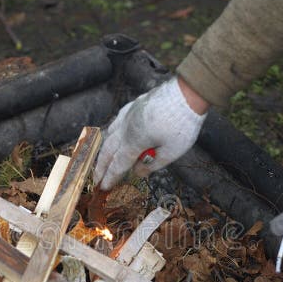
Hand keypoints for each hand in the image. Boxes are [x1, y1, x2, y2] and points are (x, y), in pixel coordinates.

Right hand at [93, 77, 207, 189]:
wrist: (186, 94)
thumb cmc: (182, 125)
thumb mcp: (171, 152)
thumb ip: (153, 165)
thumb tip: (138, 172)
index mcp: (134, 142)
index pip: (118, 164)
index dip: (110, 177)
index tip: (103, 187)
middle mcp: (126, 129)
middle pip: (108, 151)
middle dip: (101, 166)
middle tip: (96, 178)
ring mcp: (128, 115)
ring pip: (109, 134)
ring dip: (104, 150)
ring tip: (102, 160)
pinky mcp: (133, 106)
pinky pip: (117, 121)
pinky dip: (112, 132)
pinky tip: (114, 134)